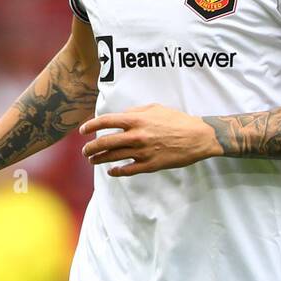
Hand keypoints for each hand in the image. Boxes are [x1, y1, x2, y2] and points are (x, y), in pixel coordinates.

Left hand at [79, 103, 221, 176]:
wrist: (197, 137)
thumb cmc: (177, 120)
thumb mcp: (155, 108)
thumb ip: (136, 111)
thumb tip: (120, 116)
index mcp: (136, 119)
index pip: (106, 121)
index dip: (90, 125)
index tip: (82, 131)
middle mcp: (136, 136)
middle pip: (105, 142)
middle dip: (91, 148)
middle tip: (85, 151)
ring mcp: (142, 152)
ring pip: (113, 157)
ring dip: (99, 159)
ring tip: (93, 160)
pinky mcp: (150, 165)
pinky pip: (127, 170)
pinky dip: (116, 171)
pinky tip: (111, 171)